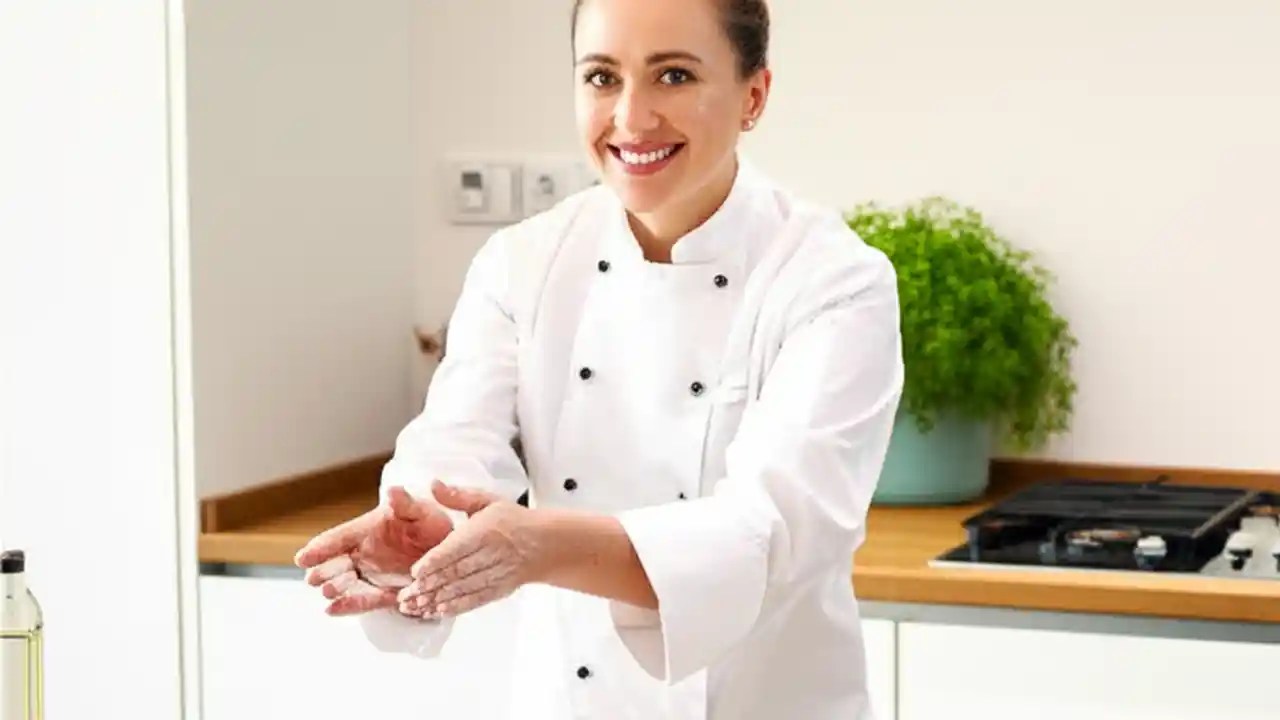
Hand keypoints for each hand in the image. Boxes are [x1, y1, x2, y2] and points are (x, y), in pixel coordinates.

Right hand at [294, 486, 452, 615]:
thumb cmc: (430, 522)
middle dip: (324, 570)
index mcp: (366, 530)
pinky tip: (332, 610)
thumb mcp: (420, 510)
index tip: (303, 557)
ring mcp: (371, 574)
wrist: (446, 548)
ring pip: (347, 583)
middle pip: (336, 563)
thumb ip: (406, 504)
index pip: (339, 537)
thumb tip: (395, 490)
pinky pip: (363, 600)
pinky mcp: (383, 593)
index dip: (321, 547)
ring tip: (328, 591)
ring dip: (336, 588)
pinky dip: (348, 606)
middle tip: (314, 577)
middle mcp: (363, 553)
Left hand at [396, 480, 543, 618]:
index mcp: (484, 531)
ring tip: (416, 607)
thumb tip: (433, 484)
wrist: (545, 544)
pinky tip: (439, 611)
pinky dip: (456, 607)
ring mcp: (495, 574)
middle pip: (455, 573)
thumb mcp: (487, 501)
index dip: (435, 561)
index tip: (416, 571)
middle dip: (429, 586)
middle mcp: (490, 554)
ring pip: (462, 589)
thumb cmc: (514, 520)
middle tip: (406, 596)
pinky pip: (475, 600)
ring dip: (438, 600)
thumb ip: (458, 496)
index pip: (455, 548)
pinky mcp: (499, 589)